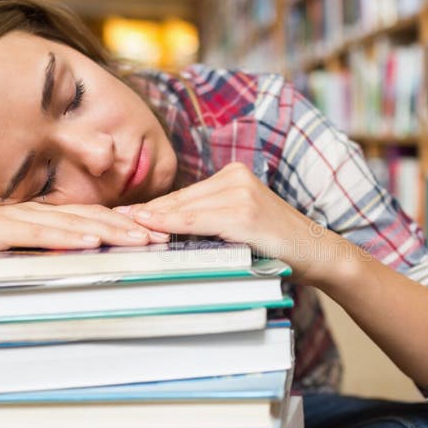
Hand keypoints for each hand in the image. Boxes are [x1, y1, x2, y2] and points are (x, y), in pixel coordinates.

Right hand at [0, 202, 168, 252]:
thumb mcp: (22, 243)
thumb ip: (52, 244)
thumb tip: (87, 253)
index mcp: (45, 215)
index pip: (93, 217)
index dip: (125, 223)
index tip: (154, 233)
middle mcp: (37, 212)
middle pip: (91, 217)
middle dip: (128, 227)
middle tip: (159, 236)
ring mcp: (20, 218)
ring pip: (72, 223)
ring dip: (108, 230)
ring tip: (137, 238)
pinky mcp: (1, 230)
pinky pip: (39, 234)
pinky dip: (67, 238)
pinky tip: (90, 243)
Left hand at [115, 162, 348, 283]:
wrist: (316, 252)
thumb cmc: (278, 245)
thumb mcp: (241, 224)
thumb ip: (210, 219)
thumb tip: (167, 228)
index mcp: (233, 175)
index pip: (183, 195)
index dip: (153, 208)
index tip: (125, 215)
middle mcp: (235, 177)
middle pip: (179, 200)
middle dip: (145, 213)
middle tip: (111, 220)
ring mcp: (238, 193)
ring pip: (183, 209)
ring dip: (151, 220)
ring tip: (120, 226)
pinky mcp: (241, 213)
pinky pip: (195, 220)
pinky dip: (169, 225)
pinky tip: (147, 228)